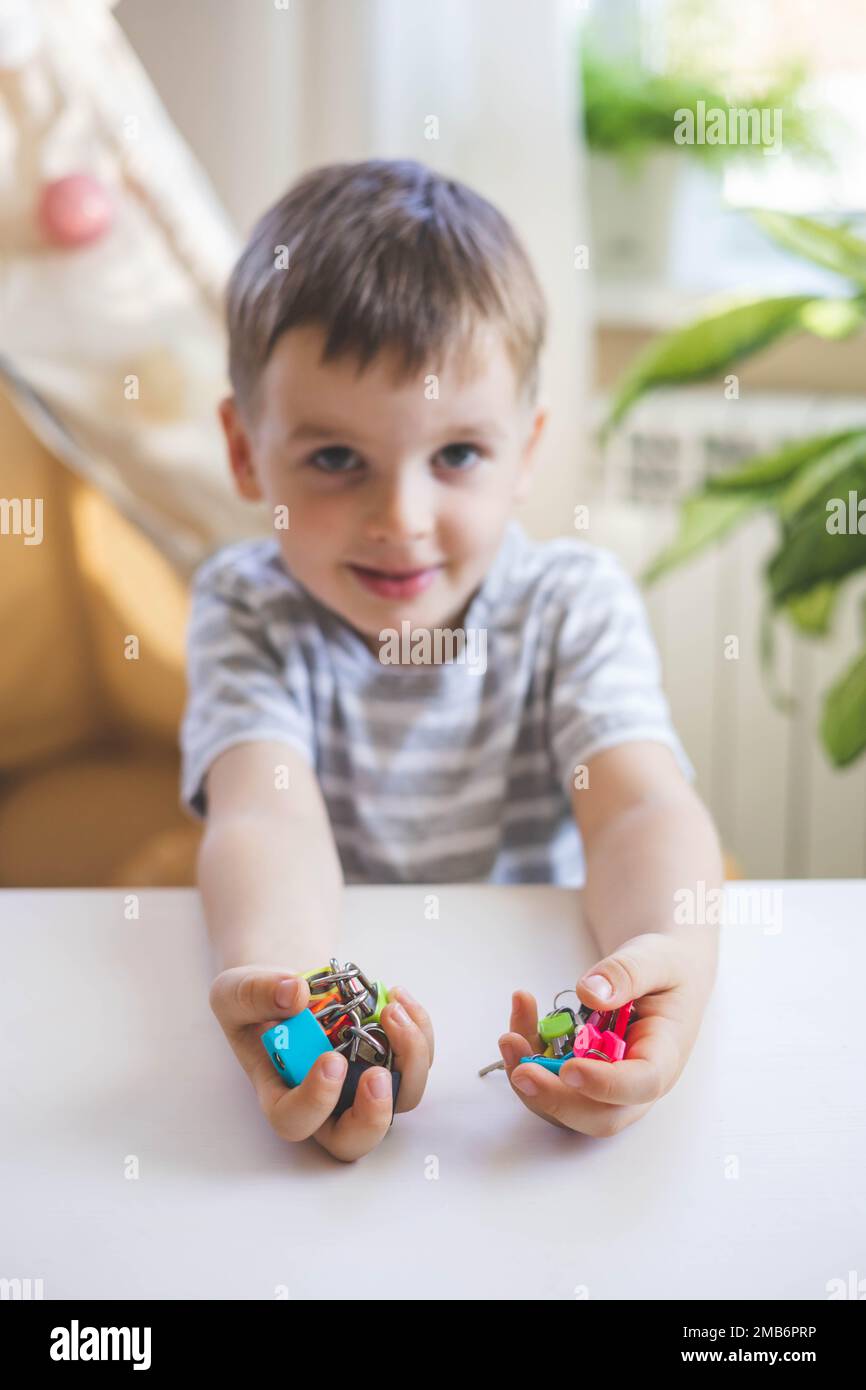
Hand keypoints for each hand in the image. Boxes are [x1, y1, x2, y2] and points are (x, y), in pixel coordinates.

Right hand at [209, 967, 433, 1160]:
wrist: (286, 989)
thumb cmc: (256, 1003)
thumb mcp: (235, 992)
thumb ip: (255, 994)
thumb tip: (294, 993)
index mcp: (281, 1095)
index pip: (296, 1122)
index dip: (316, 1102)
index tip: (330, 1061)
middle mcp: (325, 1103)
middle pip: (355, 1138)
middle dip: (374, 1116)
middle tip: (377, 1075)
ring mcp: (361, 1083)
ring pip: (401, 1099)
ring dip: (409, 1061)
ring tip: (392, 1012)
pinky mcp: (388, 1059)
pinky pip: (417, 1060)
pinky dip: (419, 1030)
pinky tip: (398, 996)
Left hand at [497, 931, 714, 1136]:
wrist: (657, 974)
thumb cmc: (665, 970)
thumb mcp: (655, 959)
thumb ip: (628, 973)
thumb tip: (591, 993)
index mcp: (664, 1056)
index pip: (641, 1085)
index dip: (605, 1086)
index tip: (571, 1069)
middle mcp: (635, 1084)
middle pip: (598, 1115)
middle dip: (556, 1099)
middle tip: (522, 1072)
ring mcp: (605, 1085)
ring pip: (565, 1102)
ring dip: (532, 1079)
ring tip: (510, 1038)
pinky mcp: (579, 1076)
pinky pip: (548, 1078)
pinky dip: (527, 1053)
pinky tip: (521, 1012)